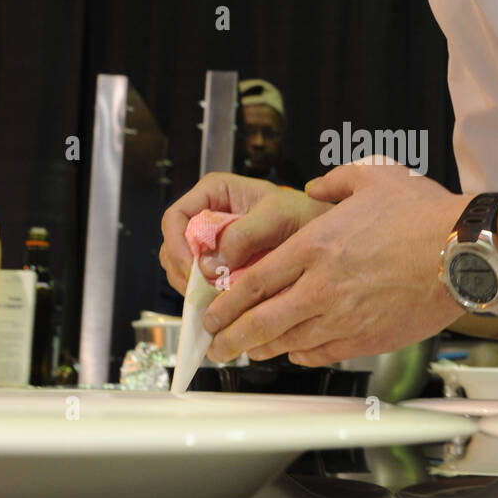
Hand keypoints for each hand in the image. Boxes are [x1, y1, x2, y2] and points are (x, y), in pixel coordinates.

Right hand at [159, 173, 332, 293]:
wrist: (323, 237)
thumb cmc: (303, 215)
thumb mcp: (276, 216)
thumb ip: (243, 235)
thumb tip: (208, 266)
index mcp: (213, 192)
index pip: (175, 217)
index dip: (177, 246)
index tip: (193, 271)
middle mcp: (206, 216)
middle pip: (174, 247)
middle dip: (184, 272)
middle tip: (203, 294)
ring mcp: (212, 243)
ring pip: (184, 269)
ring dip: (194, 288)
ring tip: (216, 301)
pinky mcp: (220, 266)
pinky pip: (201, 284)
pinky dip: (207, 297)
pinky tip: (223, 304)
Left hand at [199, 160, 467, 365]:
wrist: (463, 253)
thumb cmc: (423, 216)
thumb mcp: (372, 178)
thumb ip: (334, 181)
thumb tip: (316, 187)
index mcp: (314, 247)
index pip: (253, 282)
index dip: (226, 301)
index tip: (212, 311)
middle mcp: (321, 287)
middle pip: (259, 321)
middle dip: (229, 336)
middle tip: (214, 343)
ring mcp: (343, 318)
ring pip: (286, 342)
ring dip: (259, 349)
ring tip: (245, 351)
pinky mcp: (366, 339)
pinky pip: (320, 353)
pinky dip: (300, 355)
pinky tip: (293, 352)